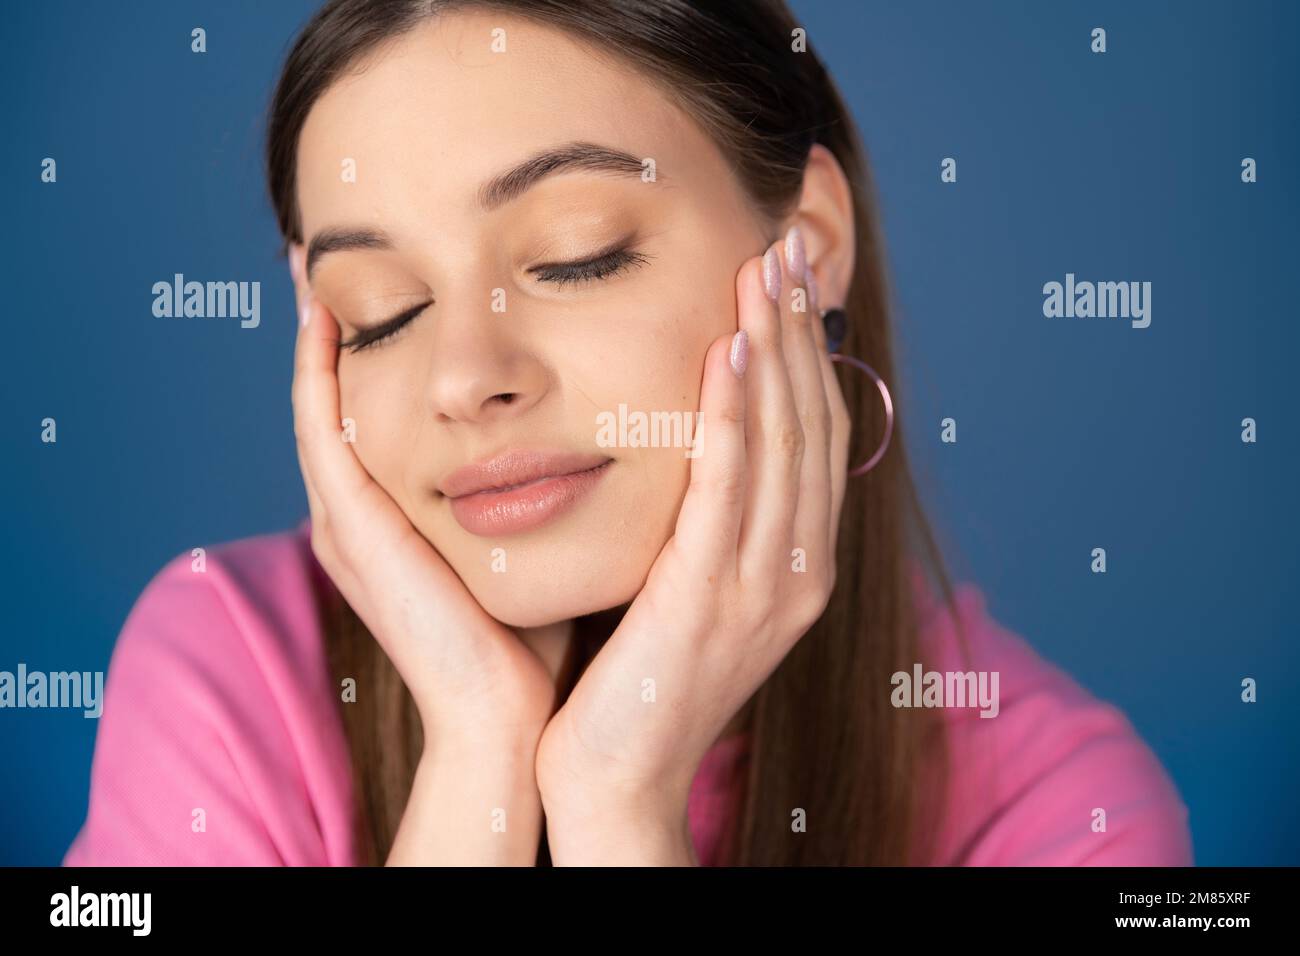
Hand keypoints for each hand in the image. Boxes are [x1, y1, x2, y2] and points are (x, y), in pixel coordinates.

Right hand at [289, 248, 557, 752]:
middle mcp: (356, 517)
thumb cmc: (529, 637)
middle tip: (322, 251)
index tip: (386, 279)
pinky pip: (321, 434)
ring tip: (308, 262)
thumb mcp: (525, 541)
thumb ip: (536, 491)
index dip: (367, 349)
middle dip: (325, 328)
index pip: (369, 415)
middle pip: (331, 400)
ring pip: (315, 405)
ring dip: (309, 334)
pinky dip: (314, 374)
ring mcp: (346, 524)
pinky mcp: (353, 531)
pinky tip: (318, 317)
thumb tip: (587, 432)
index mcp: (391, 520)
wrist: (507, 716)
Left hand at [534, 229, 850, 862]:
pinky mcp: (709, 599)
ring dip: (774, 349)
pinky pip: (728, 489)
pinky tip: (728, 351)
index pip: (816, 436)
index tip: (789, 278)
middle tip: (786, 242)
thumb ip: (711, 518)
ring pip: (782, 443)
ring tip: (761, 268)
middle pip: (811, 424)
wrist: (615, 776)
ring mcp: (762, 588)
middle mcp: (797, 571)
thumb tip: (704, 440)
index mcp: (798, 565)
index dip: (808, 352)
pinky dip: (735, 415)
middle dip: (799, 328)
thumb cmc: (638, 676)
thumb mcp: (690, 585)